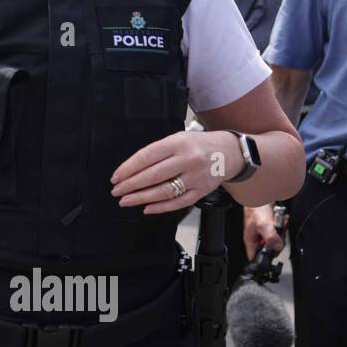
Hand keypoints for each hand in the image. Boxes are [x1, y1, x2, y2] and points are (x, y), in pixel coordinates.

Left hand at [110, 130, 237, 214]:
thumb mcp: (178, 138)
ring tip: (126, 200)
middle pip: (154, 175)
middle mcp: (188, 160)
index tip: (116, 177)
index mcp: (178, 143)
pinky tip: (147, 208)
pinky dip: (161, 207)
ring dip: (142, 198)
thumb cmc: (198, 145)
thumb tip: (131, 169)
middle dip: (131, 185)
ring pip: (165, 191)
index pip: (147, 156)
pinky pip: (179, 202)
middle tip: (117, 191)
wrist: (230, 152)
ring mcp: (196, 177)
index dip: (128, 168)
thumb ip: (158, 152)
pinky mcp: (202, 191)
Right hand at [243, 204, 283, 259]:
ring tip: (280, 223)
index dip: (263, 259)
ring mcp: (263, 232)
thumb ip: (271, 238)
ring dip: (281, 232)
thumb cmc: (256, 209)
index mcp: (251, 240)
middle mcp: (257, 238)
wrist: (260, 195)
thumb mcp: (263, 225)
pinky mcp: (270, 226)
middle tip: (278, 234)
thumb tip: (277, 247)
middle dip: (277, 242)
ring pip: (276, 240)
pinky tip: (282, 220)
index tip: (272, 254)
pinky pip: (278, 231)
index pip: (255, 257)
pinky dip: (282, 225)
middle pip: (269, 249)